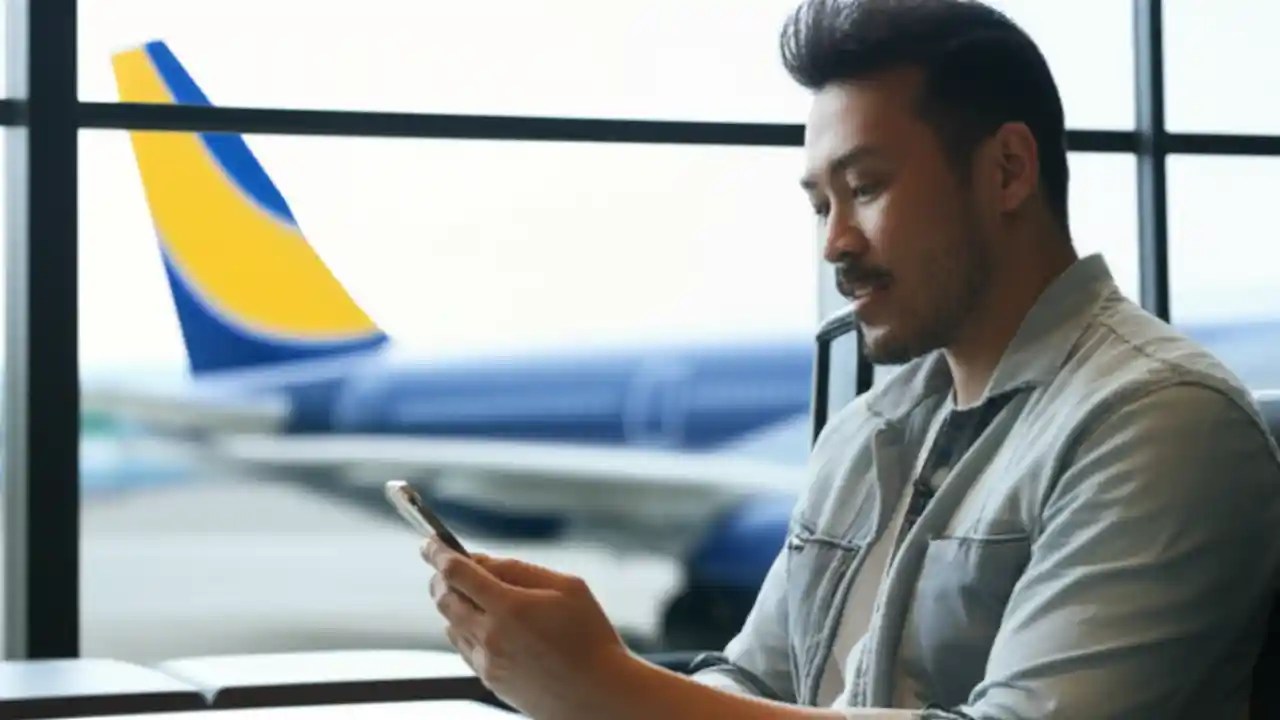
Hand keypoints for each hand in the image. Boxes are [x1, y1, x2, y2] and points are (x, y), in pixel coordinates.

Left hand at [421, 538, 630, 717]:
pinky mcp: (490, 681)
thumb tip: (483, 562)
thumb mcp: (568, 587)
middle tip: (447, 567)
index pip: (457, 573)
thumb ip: (520, 570)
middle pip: (444, 599)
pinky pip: (464, 648)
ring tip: (474, 595)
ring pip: (450, 624)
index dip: (438, 554)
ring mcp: (488, 663)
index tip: (429, 543)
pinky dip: (464, 630)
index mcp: (511, 607)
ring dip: (454, 604)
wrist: (599, 695)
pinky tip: (485, 624)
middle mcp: (491, 636)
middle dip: (441, 578)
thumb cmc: (591, 637)